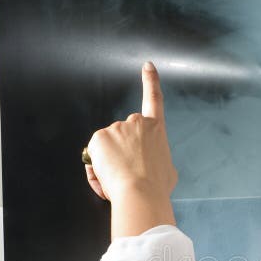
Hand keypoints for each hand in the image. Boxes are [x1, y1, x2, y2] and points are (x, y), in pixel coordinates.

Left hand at [86, 62, 177, 237]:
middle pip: (122, 134)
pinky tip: (109, 176)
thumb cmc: (156, 187)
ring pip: (107, 145)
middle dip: (120, 150)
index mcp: (156, 129)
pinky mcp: (99, 137)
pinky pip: (93, 153)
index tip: (147, 66)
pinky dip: (97, 166)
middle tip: (127, 172)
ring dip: (109, 160)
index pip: (154, 99)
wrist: (141, 193)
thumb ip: (157, 159)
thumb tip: (149, 162)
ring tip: (120, 179)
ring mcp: (116, 128)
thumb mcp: (167, 170)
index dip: (150, 81)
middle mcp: (136, 122)